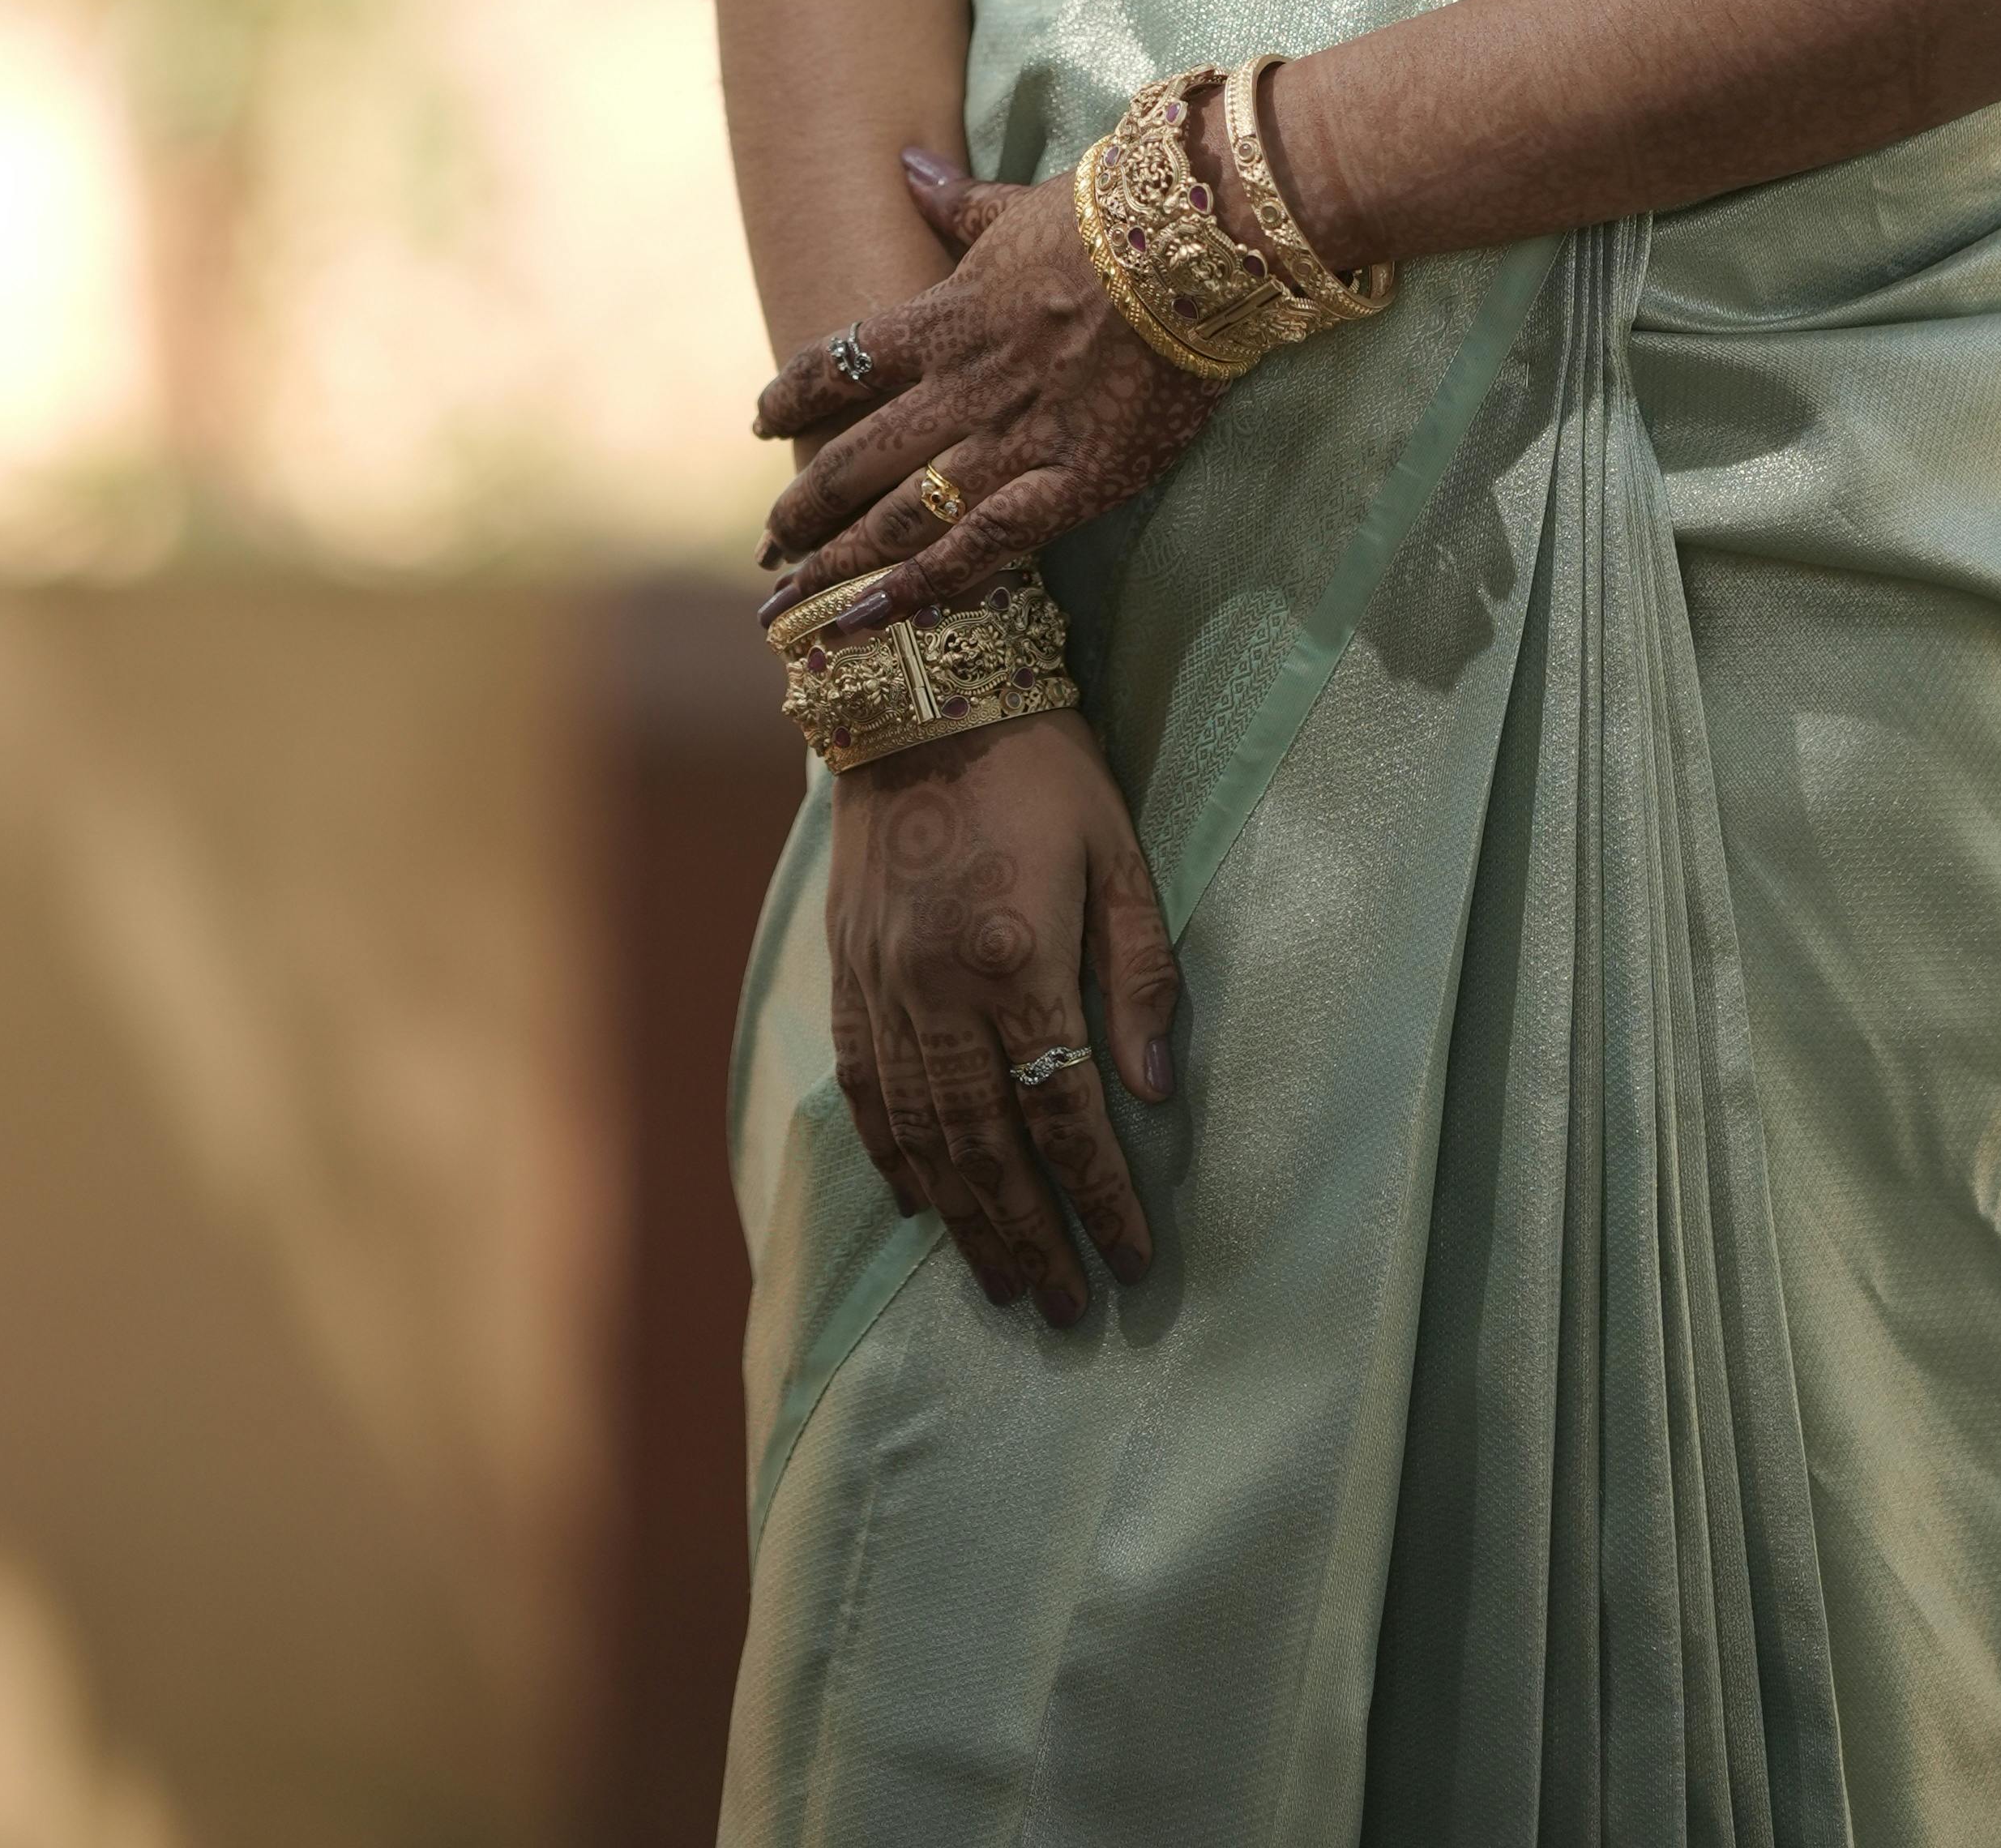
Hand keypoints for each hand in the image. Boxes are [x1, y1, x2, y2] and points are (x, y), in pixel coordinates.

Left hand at [754, 149, 1218, 620]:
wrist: (1194, 250)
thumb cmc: (1110, 218)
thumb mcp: (1017, 204)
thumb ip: (956, 202)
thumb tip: (905, 164)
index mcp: (942, 317)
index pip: (839, 363)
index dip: (791, 397)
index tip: (760, 424)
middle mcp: (960, 386)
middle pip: (854, 458)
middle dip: (803, 508)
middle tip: (766, 547)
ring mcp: (1011, 439)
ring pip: (901, 515)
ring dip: (841, 563)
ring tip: (797, 604)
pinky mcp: (1071, 482)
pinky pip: (985, 546)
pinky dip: (929, 586)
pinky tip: (885, 615)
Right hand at [825, 707, 1177, 1319]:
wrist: (919, 693)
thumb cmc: (1039, 767)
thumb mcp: (1119, 849)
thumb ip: (1140, 971)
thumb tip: (1153, 1091)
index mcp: (1016, 959)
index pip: (1064, 1111)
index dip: (1099, 1196)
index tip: (1132, 1258)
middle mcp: (938, 989)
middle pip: (988, 1147)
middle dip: (1032, 1236)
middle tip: (1067, 1306)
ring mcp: (882, 986)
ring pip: (924, 1136)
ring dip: (967, 1220)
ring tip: (1005, 1285)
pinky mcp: (847, 974)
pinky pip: (867, 1092)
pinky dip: (895, 1159)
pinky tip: (923, 1204)